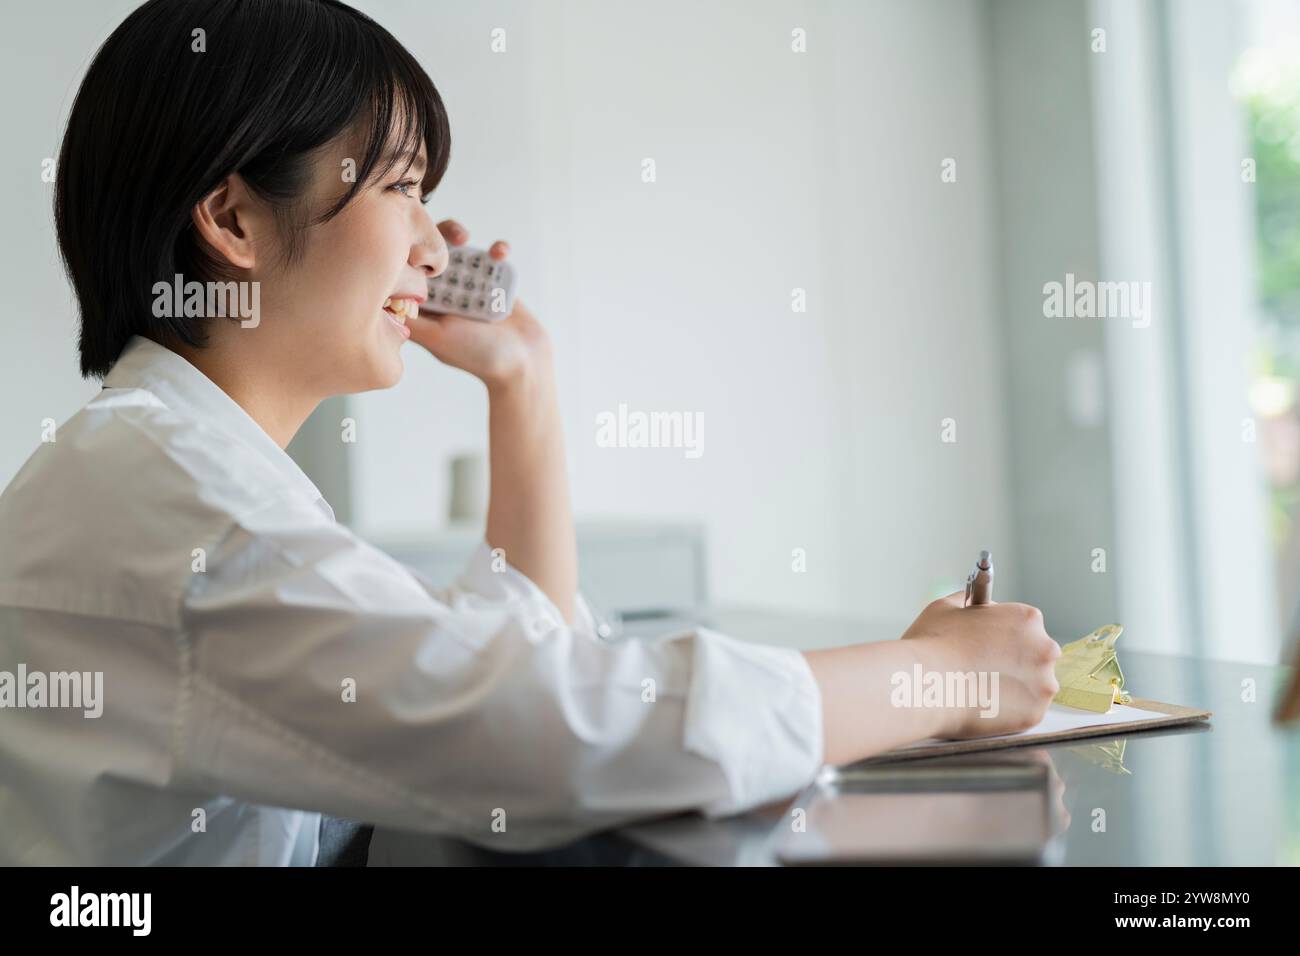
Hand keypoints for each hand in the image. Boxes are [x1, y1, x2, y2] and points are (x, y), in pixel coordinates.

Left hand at [406, 220, 551, 389]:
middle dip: (432, 238)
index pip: (408, 270)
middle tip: (434, 237)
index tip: (410, 246)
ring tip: (464, 237)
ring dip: (458, 234)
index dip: (404, 252)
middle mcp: (446, 292)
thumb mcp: (436, 337)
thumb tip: (379, 292)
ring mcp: (470, 283)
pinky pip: (493, 256)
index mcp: (427, 304)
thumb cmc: (478, 356)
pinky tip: (499, 253)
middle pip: (430, 252)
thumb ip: (410, 317)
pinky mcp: (496, 279)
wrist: (524, 363)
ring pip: (458, 248)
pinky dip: (497, 250)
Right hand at [901, 591, 1060, 738]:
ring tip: (981, 690)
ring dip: (1013, 687)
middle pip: (1035, 655)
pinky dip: (1008, 711)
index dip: (1003, 635)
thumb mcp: (947, 607)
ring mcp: (1043, 684)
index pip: (1024, 626)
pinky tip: (984, 705)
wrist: (924, 686)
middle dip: (1014, 661)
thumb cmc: (933, 644)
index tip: (988, 645)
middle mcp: (1044, 649)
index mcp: (1027, 618)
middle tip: (984, 669)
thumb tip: (972, 604)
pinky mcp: (1034, 714)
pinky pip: (1024, 711)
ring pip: (1033, 686)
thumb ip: (969, 603)